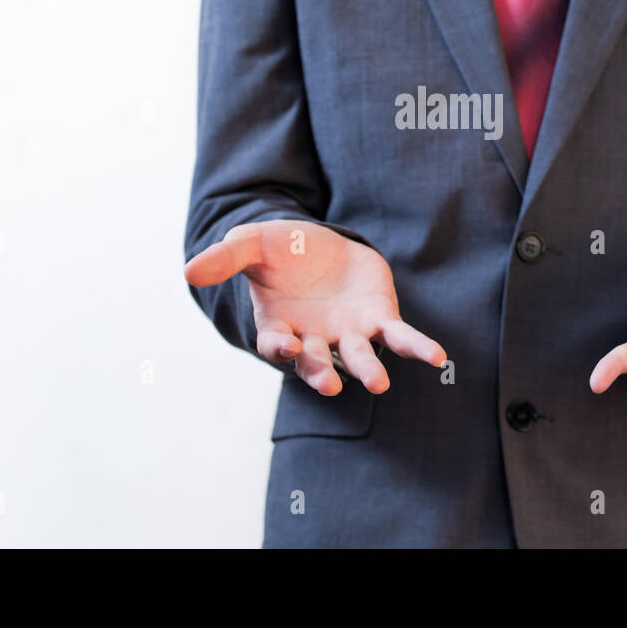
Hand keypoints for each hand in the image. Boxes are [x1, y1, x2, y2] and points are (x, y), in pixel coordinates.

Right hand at [185, 220, 445, 395]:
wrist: (319, 243)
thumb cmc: (280, 251)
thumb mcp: (250, 245)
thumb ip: (226, 259)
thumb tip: (189, 271)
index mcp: (279, 326)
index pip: (275, 345)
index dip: (279, 347)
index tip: (284, 344)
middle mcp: (314, 339)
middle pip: (316, 362)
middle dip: (320, 373)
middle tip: (328, 384)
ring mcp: (348, 334)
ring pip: (358, 359)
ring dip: (367, 371)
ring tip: (378, 384)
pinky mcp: (379, 320)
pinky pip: (400, 338)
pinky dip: (418, 348)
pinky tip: (437, 357)